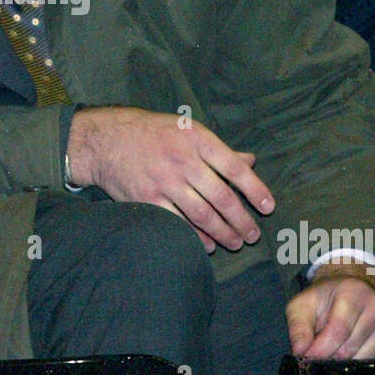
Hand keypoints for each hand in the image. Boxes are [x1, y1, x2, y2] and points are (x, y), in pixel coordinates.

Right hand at [66, 106, 274, 252]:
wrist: (107, 140)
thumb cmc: (152, 133)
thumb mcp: (187, 130)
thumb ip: (219, 149)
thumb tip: (250, 160)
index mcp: (197, 139)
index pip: (235, 167)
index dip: (255, 189)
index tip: (268, 208)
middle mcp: (183, 160)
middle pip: (222, 196)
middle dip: (242, 220)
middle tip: (253, 235)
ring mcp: (164, 181)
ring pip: (203, 213)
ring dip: (224, 232)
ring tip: (236, 243)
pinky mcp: (148, 199)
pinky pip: (178, 223)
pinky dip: (196, 237)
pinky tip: (208, 245)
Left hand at [286, 262, 374, 359]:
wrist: (346, 291)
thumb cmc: (323, 299)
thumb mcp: (302, 305)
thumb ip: (298, 327)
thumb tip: (300, 351)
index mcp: (354, 292)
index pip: (339, 330)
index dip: (321, 349)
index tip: (307, 357)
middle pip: (350, 348)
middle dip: (329, 356)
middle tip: (317, 352)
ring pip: (363, 360)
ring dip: (343, 362)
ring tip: (333, 348)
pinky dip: (359, 365)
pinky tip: (349, 353)